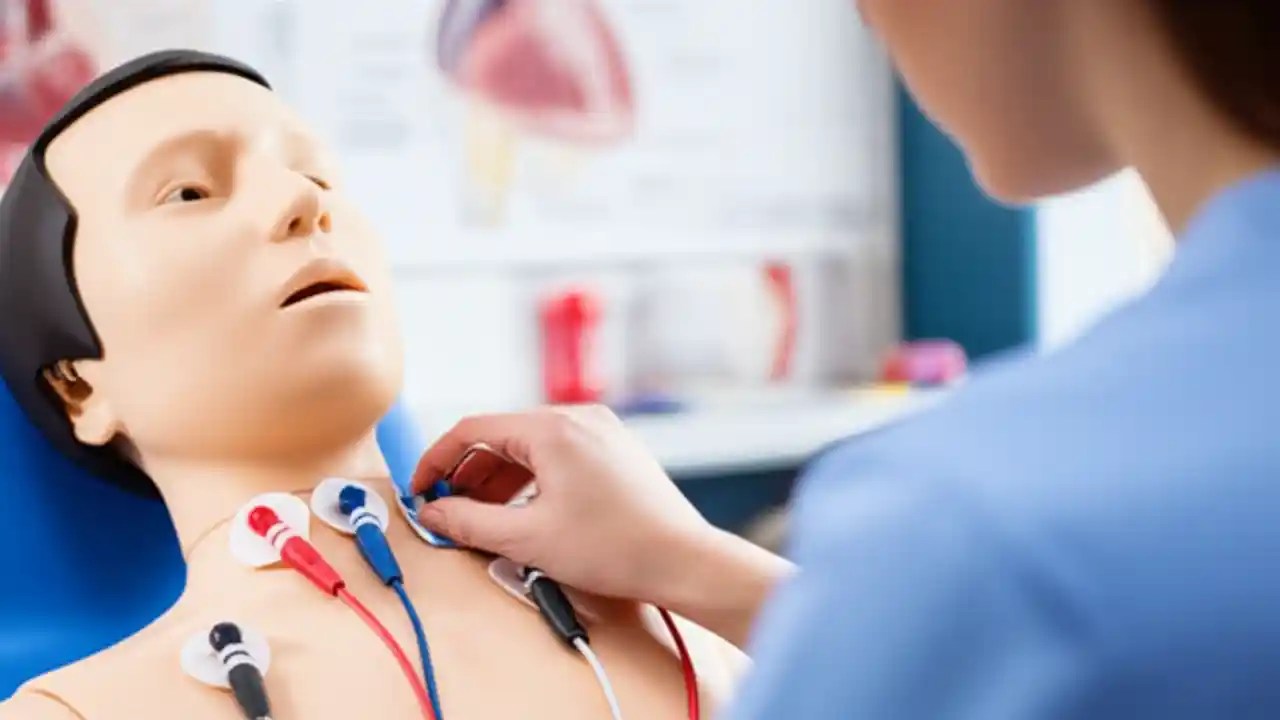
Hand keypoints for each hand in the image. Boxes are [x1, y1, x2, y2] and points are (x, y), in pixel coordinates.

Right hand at [411, 405, 792, 647]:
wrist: (683, 560)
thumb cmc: (615, 548)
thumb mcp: (528, 540)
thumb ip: (470, 523)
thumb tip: (433, 515)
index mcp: (552, 429)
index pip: (473, 430)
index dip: (436, 461)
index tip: (420, 491)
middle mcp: (577, 418)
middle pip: (501, 436)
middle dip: (467, 474)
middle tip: (447, 510)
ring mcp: (600, 431)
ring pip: (529, 447)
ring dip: (498, 480)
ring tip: (481, 518)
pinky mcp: (614, 450)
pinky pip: (557, 454)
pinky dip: (530, 479)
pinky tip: (521, 512)